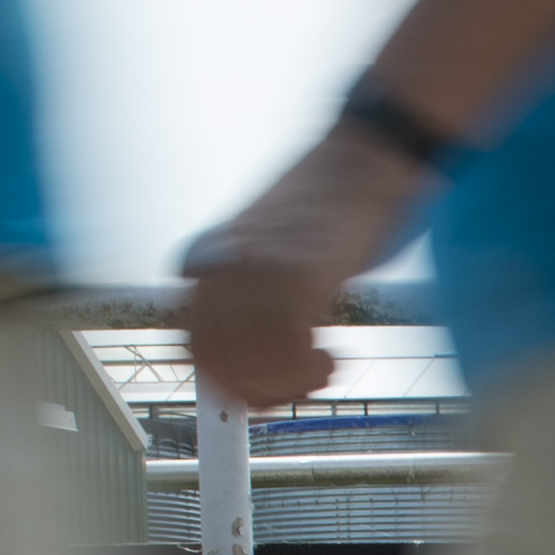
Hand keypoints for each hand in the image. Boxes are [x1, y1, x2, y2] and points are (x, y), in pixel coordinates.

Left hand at [179, 132, 425, 415]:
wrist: (364, 157)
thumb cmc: (328, 205)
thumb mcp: (269, 251)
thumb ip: (247, 297)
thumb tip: (248, 359)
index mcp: (203, 259)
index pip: (191, 346)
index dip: (224, 384)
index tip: (255, 398)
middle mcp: (218, 265)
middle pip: (218, 362)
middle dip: (259, 391)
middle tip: (296, 389)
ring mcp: (253, 270)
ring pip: (251, 364)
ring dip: (290, 383)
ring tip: (322, 370)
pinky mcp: (293, 275)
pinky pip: (286, 351)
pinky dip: (307, 371)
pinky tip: (331, 358)